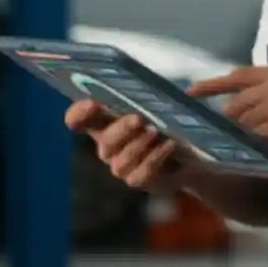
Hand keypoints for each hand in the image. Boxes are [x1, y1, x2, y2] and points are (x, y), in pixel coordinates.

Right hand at [64, 99, 194, 195]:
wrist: (189, 156)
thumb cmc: (169, 122)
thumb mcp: (164, 103)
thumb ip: (163, 94)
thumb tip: (179, 86)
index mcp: (105, 121)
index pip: (78, 119)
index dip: (78, 113)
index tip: (91, 104)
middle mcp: (108, 146)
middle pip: (104, 141)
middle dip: (120, 129)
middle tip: (138, 118)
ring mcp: (121, 166)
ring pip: (120, 162)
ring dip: (138, 145)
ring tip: (156, 131)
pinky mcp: (138, 180)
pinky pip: (140, 174)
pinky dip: (154, 158)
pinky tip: (168, 145)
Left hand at [188, 65, 267, 173]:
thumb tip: (242, 110)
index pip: (239, 75)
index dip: (212, 84)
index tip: (191, 92)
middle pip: (235, 102)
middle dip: (231, 121)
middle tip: (231, 135)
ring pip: (243, 122)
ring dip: (247, 136)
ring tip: (263, 143)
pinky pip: (255, 138)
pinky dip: (257, 146)